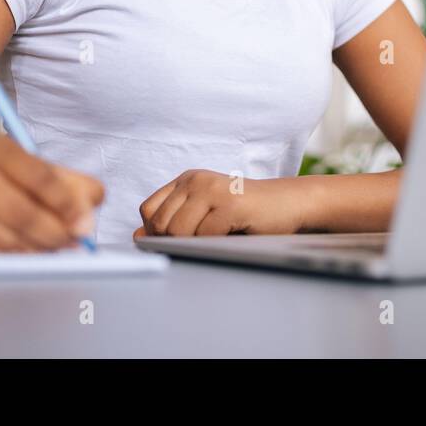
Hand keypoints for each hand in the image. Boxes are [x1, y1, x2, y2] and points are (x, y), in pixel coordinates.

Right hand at [0, 134, 102, 250]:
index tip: (85, 223)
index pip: (40, 176)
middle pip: (23, 211)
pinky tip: (35, 253)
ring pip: (8, 235)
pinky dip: (20, 254)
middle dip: (55, 232)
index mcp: (1, 149)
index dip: (66, 202)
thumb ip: (68, 184)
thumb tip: (91, 209)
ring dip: (40, 247)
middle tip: (76, 242)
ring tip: (59, 248)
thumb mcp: (31, 169)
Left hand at [133, 170, 308, 238]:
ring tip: (216, 239)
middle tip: (200, 244)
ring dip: (194, 245)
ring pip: (178, 231)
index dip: (155, 232)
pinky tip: (230, 235)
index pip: (148, 209)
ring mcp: (213, 190)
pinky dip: (213, 245)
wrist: (287, 204)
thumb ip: (172, 222)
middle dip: (173, 242)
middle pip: (160, 223)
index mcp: (186, 180)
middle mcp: (196, 180)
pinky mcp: (229, 204)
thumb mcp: (203, 215)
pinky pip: (203, 237)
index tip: (177, 241)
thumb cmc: (245, 214)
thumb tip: (137, 237)